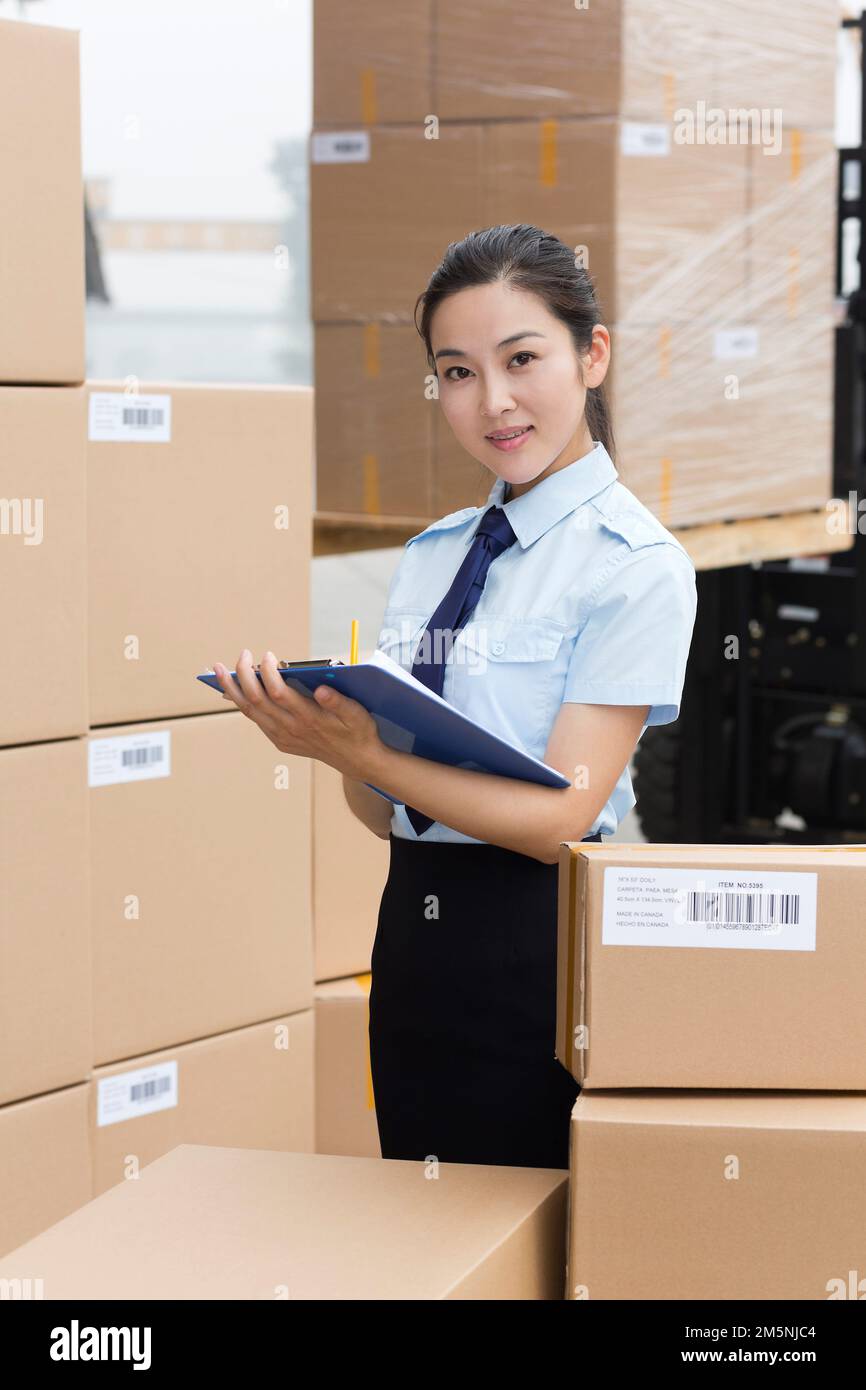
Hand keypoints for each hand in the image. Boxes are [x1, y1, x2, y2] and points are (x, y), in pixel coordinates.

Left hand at [213, 648, 386, 781]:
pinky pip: (256, 720)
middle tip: (242, 655)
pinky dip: (242, 703)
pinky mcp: (281, 741)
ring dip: (232, 689)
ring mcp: (283, 737)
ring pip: (250, 711)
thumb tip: (322, 689)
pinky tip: (234, 689)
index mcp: (309, 718)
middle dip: (243, 675)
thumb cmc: (358, 731)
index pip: (278, 692)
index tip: (267, 656)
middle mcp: (291, 729)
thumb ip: (338, 702)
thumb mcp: (357, 715)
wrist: (358, 761)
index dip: (267, 672)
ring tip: (218, 670)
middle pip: (256, 701)